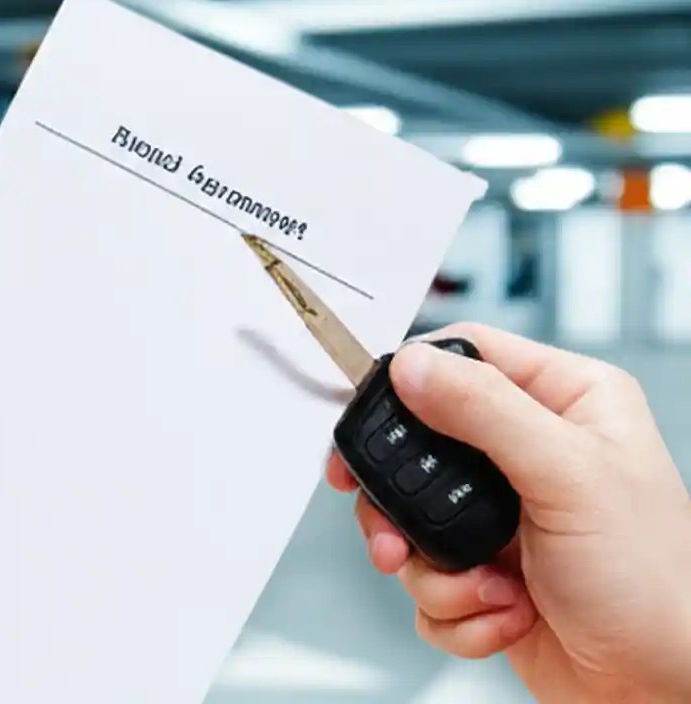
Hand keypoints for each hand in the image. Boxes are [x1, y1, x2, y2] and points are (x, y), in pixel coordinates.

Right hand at [327, 323, 690, 702]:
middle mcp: (531, 453)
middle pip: (417, 446)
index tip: (367, 419)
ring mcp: (504, 516)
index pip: (466, 356)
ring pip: (413, 523)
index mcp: (566, 402)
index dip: (409, 382)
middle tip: (394, 533)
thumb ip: (485, 411)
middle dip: (402, 507)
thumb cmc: (656, 584)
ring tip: (487, 589)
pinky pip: (427, 581)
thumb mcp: (568, 475)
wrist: (661, 688)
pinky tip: (505, 614)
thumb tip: (412, 366)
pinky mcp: (486, 573)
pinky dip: (455, 611)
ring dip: (438, 572)